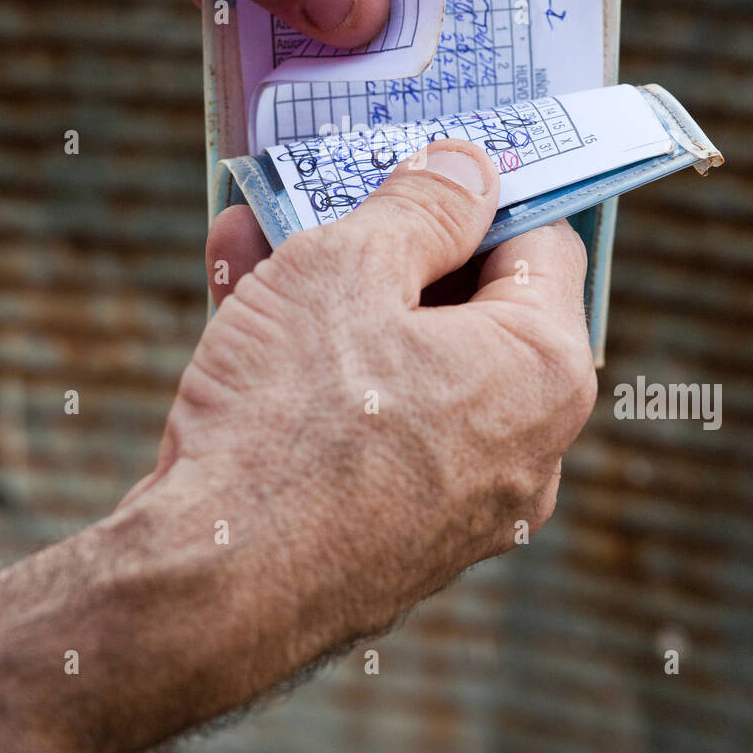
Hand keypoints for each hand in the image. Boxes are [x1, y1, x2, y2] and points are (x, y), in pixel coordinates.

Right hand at [121, 140, 595, 678]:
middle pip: (464, 305)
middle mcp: (523, 446)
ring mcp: (458, 498)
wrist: (207, 590)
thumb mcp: (349, 268)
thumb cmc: (290, 422)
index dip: (474, 190)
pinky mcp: (393, 530)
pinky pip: (370, 418)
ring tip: (256, 229)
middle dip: (383, 241)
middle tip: (325, 191)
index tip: (417, 163)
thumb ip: (421, 206)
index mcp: (545, 373)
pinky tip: (243, 298)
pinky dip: (318, 362)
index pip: (539, 244)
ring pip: (401, 358)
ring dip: (330, 289)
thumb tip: (469, 168)